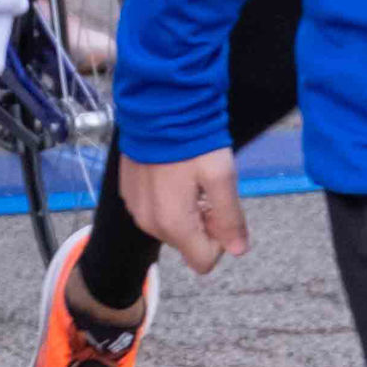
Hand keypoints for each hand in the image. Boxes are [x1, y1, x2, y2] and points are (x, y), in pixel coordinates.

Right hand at [119, 145, 247, 273]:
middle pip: (186, 244)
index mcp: (173, 224)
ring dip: (184, 211)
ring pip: (170, 228)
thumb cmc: (192, 140)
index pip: (203, 261)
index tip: (219, 209)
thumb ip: (230, 218)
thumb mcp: (221, 177)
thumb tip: (238, 251)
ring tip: (188, 177)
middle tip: (206, 189)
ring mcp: (135, 208)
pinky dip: (166, 199)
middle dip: (201, 224)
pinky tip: (171, 172)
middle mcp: (149, 222)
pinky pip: (153, 210)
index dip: (219, 241)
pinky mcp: (128, 192)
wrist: (156, 105)